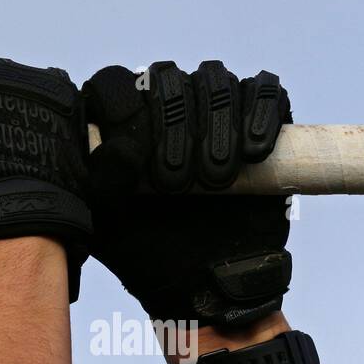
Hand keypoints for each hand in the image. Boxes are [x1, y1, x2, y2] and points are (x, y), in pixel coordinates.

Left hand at [82, 60, 292, 326]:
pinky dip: (260, 112)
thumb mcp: (108, 225)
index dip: (123, 112)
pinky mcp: (260, 124)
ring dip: (215, 126)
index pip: (115, 84)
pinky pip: (265, 91)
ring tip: (214, 180)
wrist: (206, 284)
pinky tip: (253, 151)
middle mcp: (168, 109)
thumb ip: (98, 184)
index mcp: (124, 125)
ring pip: (215, 81)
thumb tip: (116, 148)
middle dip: (172, 128)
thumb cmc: (151, 256)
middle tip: (176, 183)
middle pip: (168, 79)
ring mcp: (216, 112)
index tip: (133, 163)